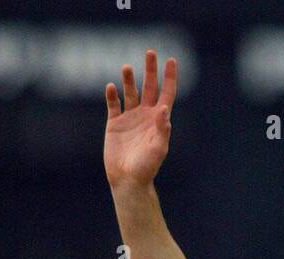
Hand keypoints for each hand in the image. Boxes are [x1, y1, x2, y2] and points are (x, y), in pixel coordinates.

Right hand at [104, 49, 177, 190]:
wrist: (127, 180)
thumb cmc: (146, 167)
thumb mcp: (158, 149)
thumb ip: (161, 129)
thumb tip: (163, 109)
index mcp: (158, 120)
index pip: (166, 93)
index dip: (169, 77)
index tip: (171, 60)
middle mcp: (144, 115)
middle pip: (149, 87)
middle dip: (150, 70)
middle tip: (150, 53)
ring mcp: (129, 118)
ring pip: (130, 92)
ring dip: (128, 79)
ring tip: (126, 68)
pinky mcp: (114, 124)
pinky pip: (113, 104)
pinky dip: (112, 95)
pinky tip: (111, 87)